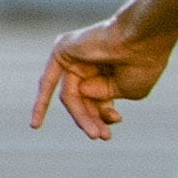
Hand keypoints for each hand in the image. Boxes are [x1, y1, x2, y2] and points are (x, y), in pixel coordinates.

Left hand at [31, 15, 177, 139]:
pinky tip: (36, 125)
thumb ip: (105, 97)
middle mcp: (91, 63)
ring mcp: (76, 57)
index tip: (114, 125)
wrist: (141, 40)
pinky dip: (42, 103)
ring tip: (94, 133)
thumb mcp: (128, 91)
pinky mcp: (63, 51)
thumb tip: (83, 93)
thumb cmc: (142, 64)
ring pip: (71, 96)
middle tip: (101, 137)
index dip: (103, 117)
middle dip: (91, 119)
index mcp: (110, 70)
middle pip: (83, 100)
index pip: (99, 100)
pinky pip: (49, 81)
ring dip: (81, 116)